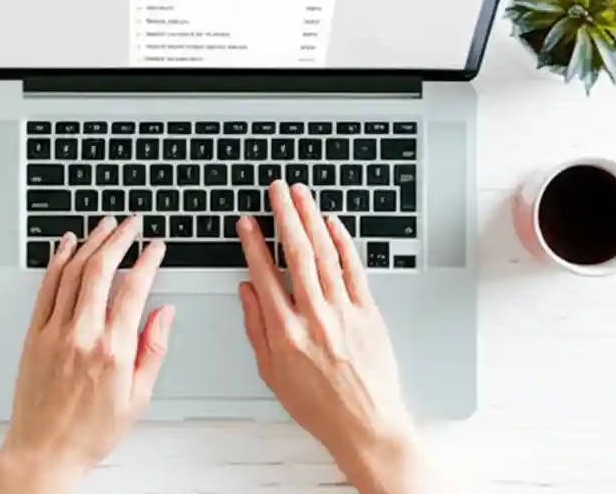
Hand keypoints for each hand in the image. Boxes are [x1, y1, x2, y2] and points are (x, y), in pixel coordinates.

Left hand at [0, 216, 173, 493]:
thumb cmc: (91, 432)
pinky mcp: (34, 335)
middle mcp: (83, 335)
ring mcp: (55, 332)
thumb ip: (154, 350)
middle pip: (101, 270)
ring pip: (72, 272)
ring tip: (104, 225)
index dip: (147, 260)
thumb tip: (165, 313)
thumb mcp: (139, 397)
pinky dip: (57, 262)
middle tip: (131, 222)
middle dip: (119, 238)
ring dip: (90, 242)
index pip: (134, 289)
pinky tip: (67, 246)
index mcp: (114, 350)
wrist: (45, 452)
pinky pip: (46, 289)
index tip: (155, 247)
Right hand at [237, 182, 427, 493]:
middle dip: (284, 215)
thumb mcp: (272, 373)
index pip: (264, 274)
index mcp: (286, 333)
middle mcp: (315, 317)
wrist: (366, 425)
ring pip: (325, 254)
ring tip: (301, 195)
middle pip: (297, 253)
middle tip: (276, 190)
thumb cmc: (319, 405)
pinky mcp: (369, 312)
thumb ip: (257, 327)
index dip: (253, 243)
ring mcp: (345, 312)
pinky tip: (333, 223)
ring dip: (312, 219)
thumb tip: (246, 291)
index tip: (246, 222)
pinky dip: (343, 242)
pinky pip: (354, 269)